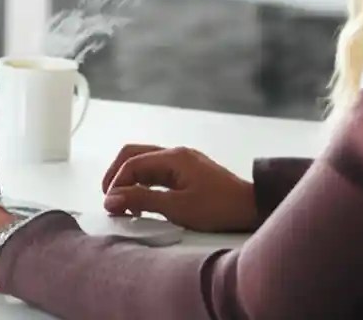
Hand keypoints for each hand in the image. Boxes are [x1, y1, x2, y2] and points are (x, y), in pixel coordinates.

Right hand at [101, 144, 257, 232]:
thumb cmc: (218, 208)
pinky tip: (143, 202)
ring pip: (144, 163)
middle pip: (133, 155)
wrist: (252, 208)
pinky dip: (144, 184)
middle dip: (117, 175)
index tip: (110, 206)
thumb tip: (111, 199)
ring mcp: (182, 161)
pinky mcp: (187, 171)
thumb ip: (142, 201)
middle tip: (110, 200)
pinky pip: (157, 172)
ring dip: (130, 180)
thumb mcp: (177, 208)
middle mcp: (175, 153)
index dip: (116, 183)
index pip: (132, 163)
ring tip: (124, 204)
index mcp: (173, 157)